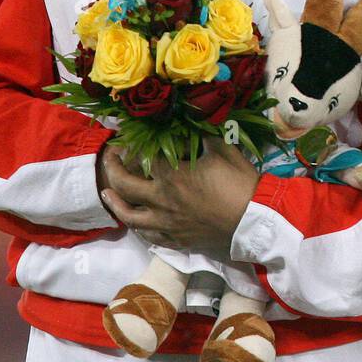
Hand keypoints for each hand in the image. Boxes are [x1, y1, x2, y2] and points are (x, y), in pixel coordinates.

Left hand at [98, 139, 260, 251]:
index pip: (143, 157)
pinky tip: (136, 222)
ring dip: (114, 203)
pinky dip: (138, 227)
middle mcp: (162, 200)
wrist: (254, 222)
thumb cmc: (240, 184)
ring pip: (129, 216)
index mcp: (173, 175)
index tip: (129, 138)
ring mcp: (167, 223)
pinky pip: (149, 235)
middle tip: (110, 158)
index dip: (134, 145)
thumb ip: (204, 135)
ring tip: (107, 193)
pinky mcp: (176, 239)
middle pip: (125, 185)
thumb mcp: (224, 150)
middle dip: (113, 168)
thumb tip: (193, 122)